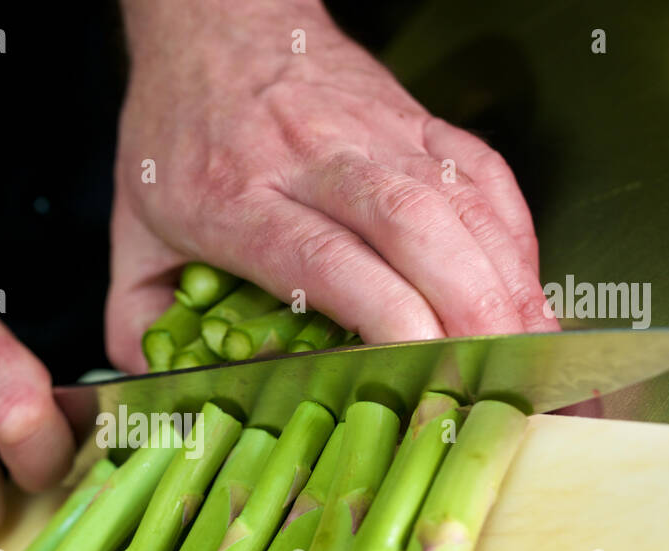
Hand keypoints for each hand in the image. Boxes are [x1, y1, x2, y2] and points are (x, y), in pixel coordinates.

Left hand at [107, 0, 557, 370]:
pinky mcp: (422, 121)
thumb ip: (136, 319)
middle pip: (410, 223)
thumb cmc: (178, 134)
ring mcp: (378, 134)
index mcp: (238, 195)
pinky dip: (516, 241)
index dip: (381, 311)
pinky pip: (486, 178)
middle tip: (499, 374)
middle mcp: (315, 159)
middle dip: (467, 305)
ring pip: (461, 200)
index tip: (416, 364)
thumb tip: (157, 395)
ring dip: (507, 279)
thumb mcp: (132, 232)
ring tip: (536, 350)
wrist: (215, 22)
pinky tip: (528, 294)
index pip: (322, 255)